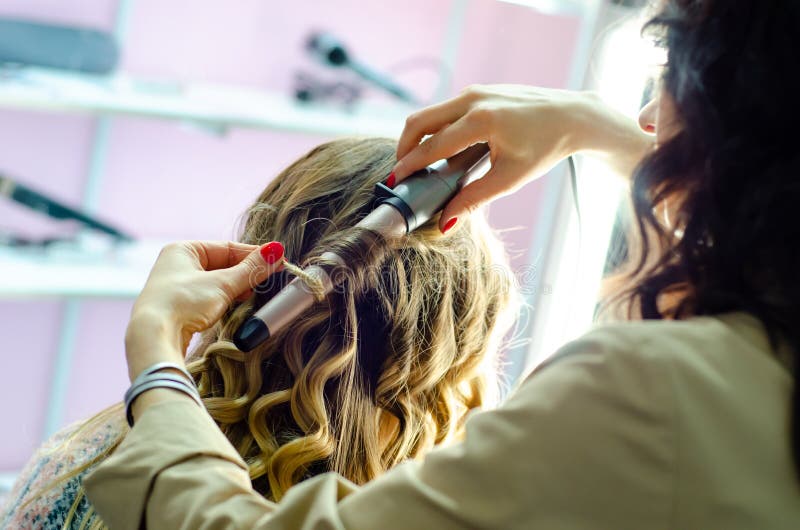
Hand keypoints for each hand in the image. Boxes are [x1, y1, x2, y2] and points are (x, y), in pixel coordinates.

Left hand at [124, 240, 283, 380]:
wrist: (154, 337)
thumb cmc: (183, 303)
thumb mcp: (222, 284)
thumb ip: (251, 269)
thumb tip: (276, 252)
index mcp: (183, 249)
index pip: (226, 247)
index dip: (253, 255)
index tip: (276, 261)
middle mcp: (177, 265)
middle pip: (222, 264)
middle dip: (246, 273)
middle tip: (270, 278)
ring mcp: (176, 287)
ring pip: (216, 282)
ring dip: (237, 288)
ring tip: (257, 293)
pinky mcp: (178, 307)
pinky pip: (209, 297)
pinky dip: (225, 300)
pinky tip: (237, 305)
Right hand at [392, 84, 652, 231]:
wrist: (571, 117)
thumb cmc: (545, 148)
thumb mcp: (510, 178)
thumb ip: (474, 199)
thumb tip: (446, 223)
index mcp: (482, 120)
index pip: (433, 146)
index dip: (409, 166)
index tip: (393, 182)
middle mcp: (473, 99)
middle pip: (419, 121)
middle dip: (404, 148)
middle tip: (401, 173)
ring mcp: (474, 91)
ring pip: (430, 114)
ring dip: (418, 138)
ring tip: (419, 166)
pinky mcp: (478, 91)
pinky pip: (445, 110)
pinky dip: (435, 129)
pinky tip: (441, 151)